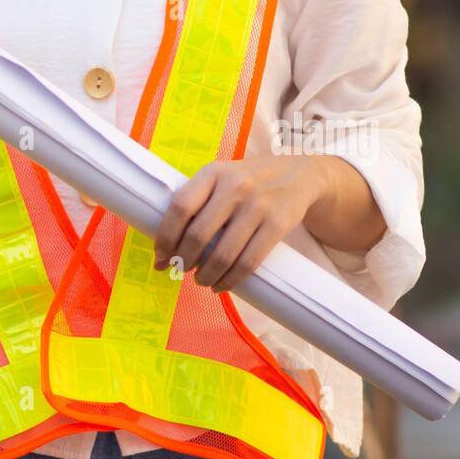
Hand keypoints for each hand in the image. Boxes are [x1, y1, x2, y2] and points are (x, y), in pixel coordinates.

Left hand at [152, 154, 330, 293]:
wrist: (298, 173)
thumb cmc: (245, 182)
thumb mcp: (219, 178)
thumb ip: (193, 204)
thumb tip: (162, 251)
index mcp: (212, 173)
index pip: (180, 207)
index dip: (166, 237)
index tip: (161, 257)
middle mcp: (235, 186)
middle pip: (198, 235)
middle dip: (183, 261)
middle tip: (181, 270)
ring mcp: (258, 205)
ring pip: (222, 254)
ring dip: (205, 276)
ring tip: (201, 280)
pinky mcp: (277, 224)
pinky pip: (248, 262)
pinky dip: (229, 280)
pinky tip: (220, 285)